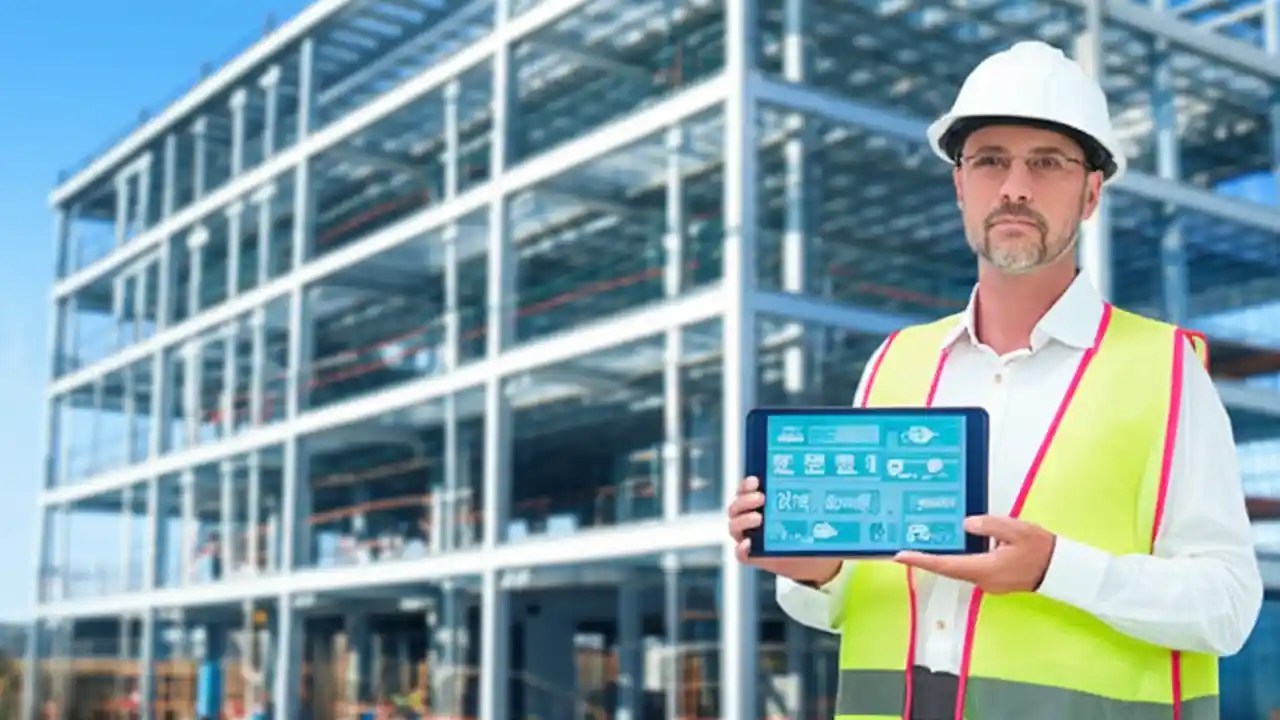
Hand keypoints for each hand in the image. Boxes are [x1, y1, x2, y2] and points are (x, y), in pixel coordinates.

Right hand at [727, 476, 841, 584]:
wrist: (815, 561)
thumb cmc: (809, 532)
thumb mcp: (807, 513)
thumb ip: (806, 498)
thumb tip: (818, 481)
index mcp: (759, 505)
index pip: (744, 491)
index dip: (745, 485)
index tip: (756, 480)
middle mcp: (750, 520)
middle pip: (735, 507)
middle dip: (744, 500)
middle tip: (761, 498)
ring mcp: (750, 538)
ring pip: (734, 527)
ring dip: (742, 520)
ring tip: (758, 519)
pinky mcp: (754, 557)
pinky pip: (740, 554)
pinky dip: (742, 549)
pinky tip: (750, 544)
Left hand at [893, 515, 1055, 593]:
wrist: (1061, 569)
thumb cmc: (1041, 549)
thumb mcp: (1015, 529)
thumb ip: (988, 525)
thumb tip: (966, 524)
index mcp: (984, 569)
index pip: (945, 565)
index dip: (921, 560)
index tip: (900, 556)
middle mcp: (983, 580)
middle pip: (948, 568)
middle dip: (927, 558)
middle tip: (905, 548)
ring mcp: (989, 582)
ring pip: (960, 568)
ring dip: (943, 558)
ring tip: (924, 544)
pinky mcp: (995, 579)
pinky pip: (972, 567)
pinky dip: (959, 558)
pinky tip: (955, 546)